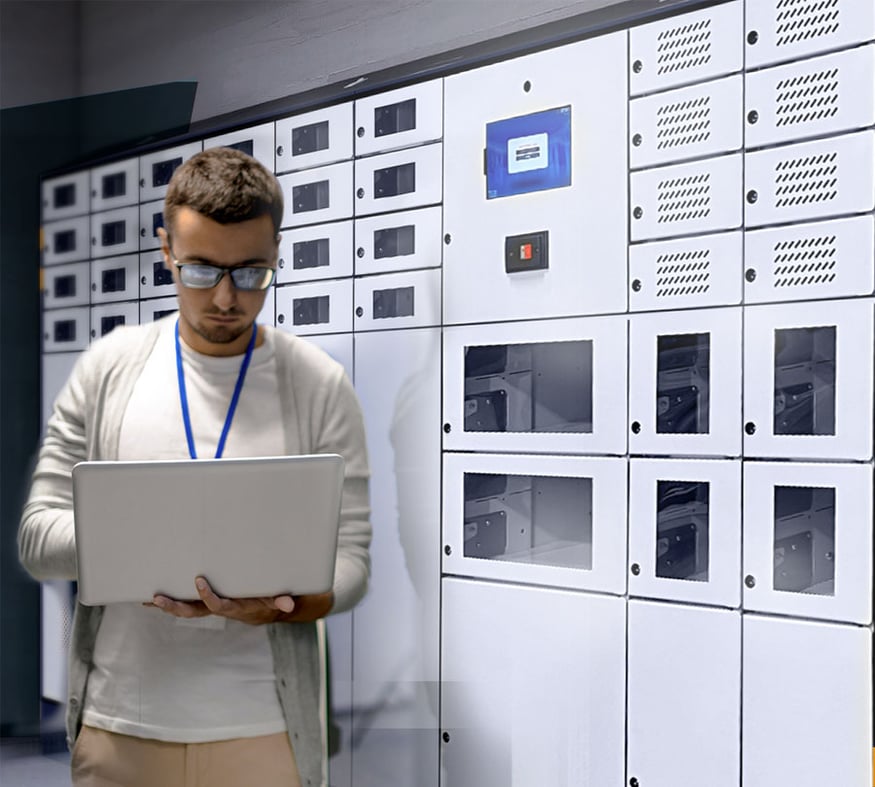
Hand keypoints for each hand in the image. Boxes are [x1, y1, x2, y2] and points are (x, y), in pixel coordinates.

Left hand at [145, 576, 332, 624]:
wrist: (261, 611)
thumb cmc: (266, 600)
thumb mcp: (274, 600)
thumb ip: (280, 601)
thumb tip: (289, 603)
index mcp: (231, 608)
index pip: (216, 604)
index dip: (206, 595)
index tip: (198, 580)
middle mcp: (216, 610)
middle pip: (192, 613)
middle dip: (175, 607)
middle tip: (159, 598)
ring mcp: (207, 608)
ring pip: (184, 610)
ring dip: (167, 606)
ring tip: (149, 599)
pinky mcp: (203, 604)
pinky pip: (183, 604)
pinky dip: (168, 603)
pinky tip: (151, 599)